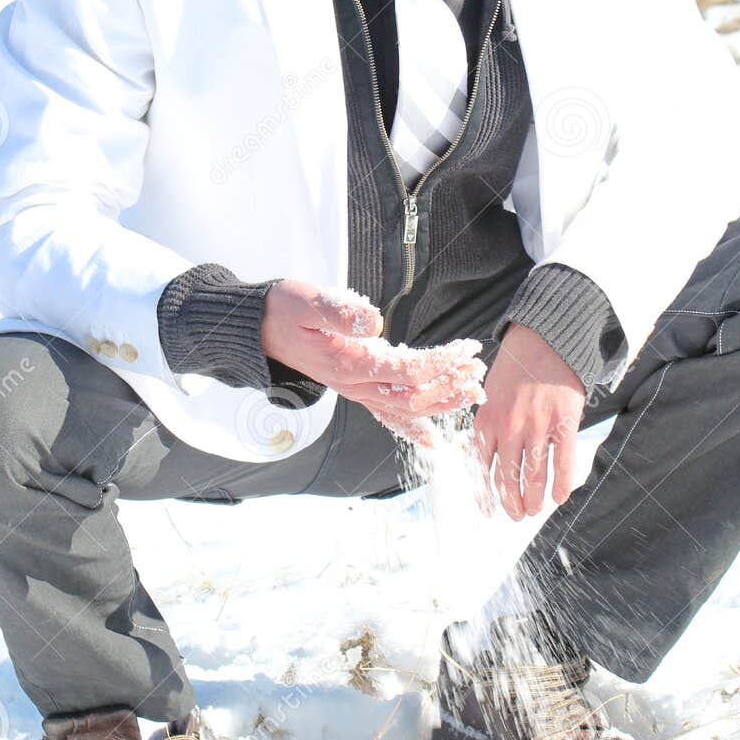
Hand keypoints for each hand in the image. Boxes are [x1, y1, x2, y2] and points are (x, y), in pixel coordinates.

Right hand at [260, 278, 484, 447]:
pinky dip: (411, 427)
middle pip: (413, 396)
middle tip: (478, 373)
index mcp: (349, 364)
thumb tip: (374, 322)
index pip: (406, 370)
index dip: (440, 363)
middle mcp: (355, 385)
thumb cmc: (285, 311)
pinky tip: (431, 438)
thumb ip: (341, 313)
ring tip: (471, 393)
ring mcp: (355, 391)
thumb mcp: (309, 302)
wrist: (261, 328)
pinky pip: (387, 415)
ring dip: (441, 403)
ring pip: (405, 409)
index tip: (465, 350)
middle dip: (450, 386)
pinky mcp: (354, 388)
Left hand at [472, 323, 584, 520]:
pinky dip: (562, 484)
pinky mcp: (564, 423)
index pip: (484, 468)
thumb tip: (484, 457)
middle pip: (509, 477)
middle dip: (512, 503)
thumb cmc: (515, 368)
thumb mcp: (489, 394)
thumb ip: (489, 425)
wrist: (544, 341)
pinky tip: (561, 497)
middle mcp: (510, 428)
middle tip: (517, 515)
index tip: (490, 510)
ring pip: (535, 476)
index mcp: (488, 421)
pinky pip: (563, 463)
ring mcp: (538, 427)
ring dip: (535, 499)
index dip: (487, 494)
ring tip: (535, 511)